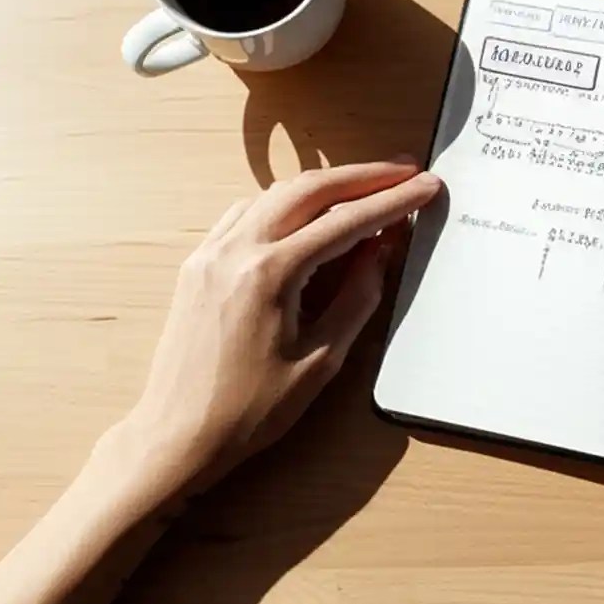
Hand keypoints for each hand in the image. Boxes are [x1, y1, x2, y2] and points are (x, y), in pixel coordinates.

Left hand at [112, 161, 440, 496]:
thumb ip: (356, 298)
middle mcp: (237, 249)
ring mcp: (212, 252)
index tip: (426, 185)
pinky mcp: (199, 262)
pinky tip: (310, 212)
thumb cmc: (250, 411)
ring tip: (366, 187)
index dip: (393, 201)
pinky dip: (288, 202)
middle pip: (310, 189)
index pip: (346, 222)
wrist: (177, 434)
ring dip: (325, 184)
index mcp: (271, 274)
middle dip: (363, 176)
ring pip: (276, 193)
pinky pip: (248, 212)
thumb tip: (380, 251)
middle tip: (405, 169)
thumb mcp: (322, 361)